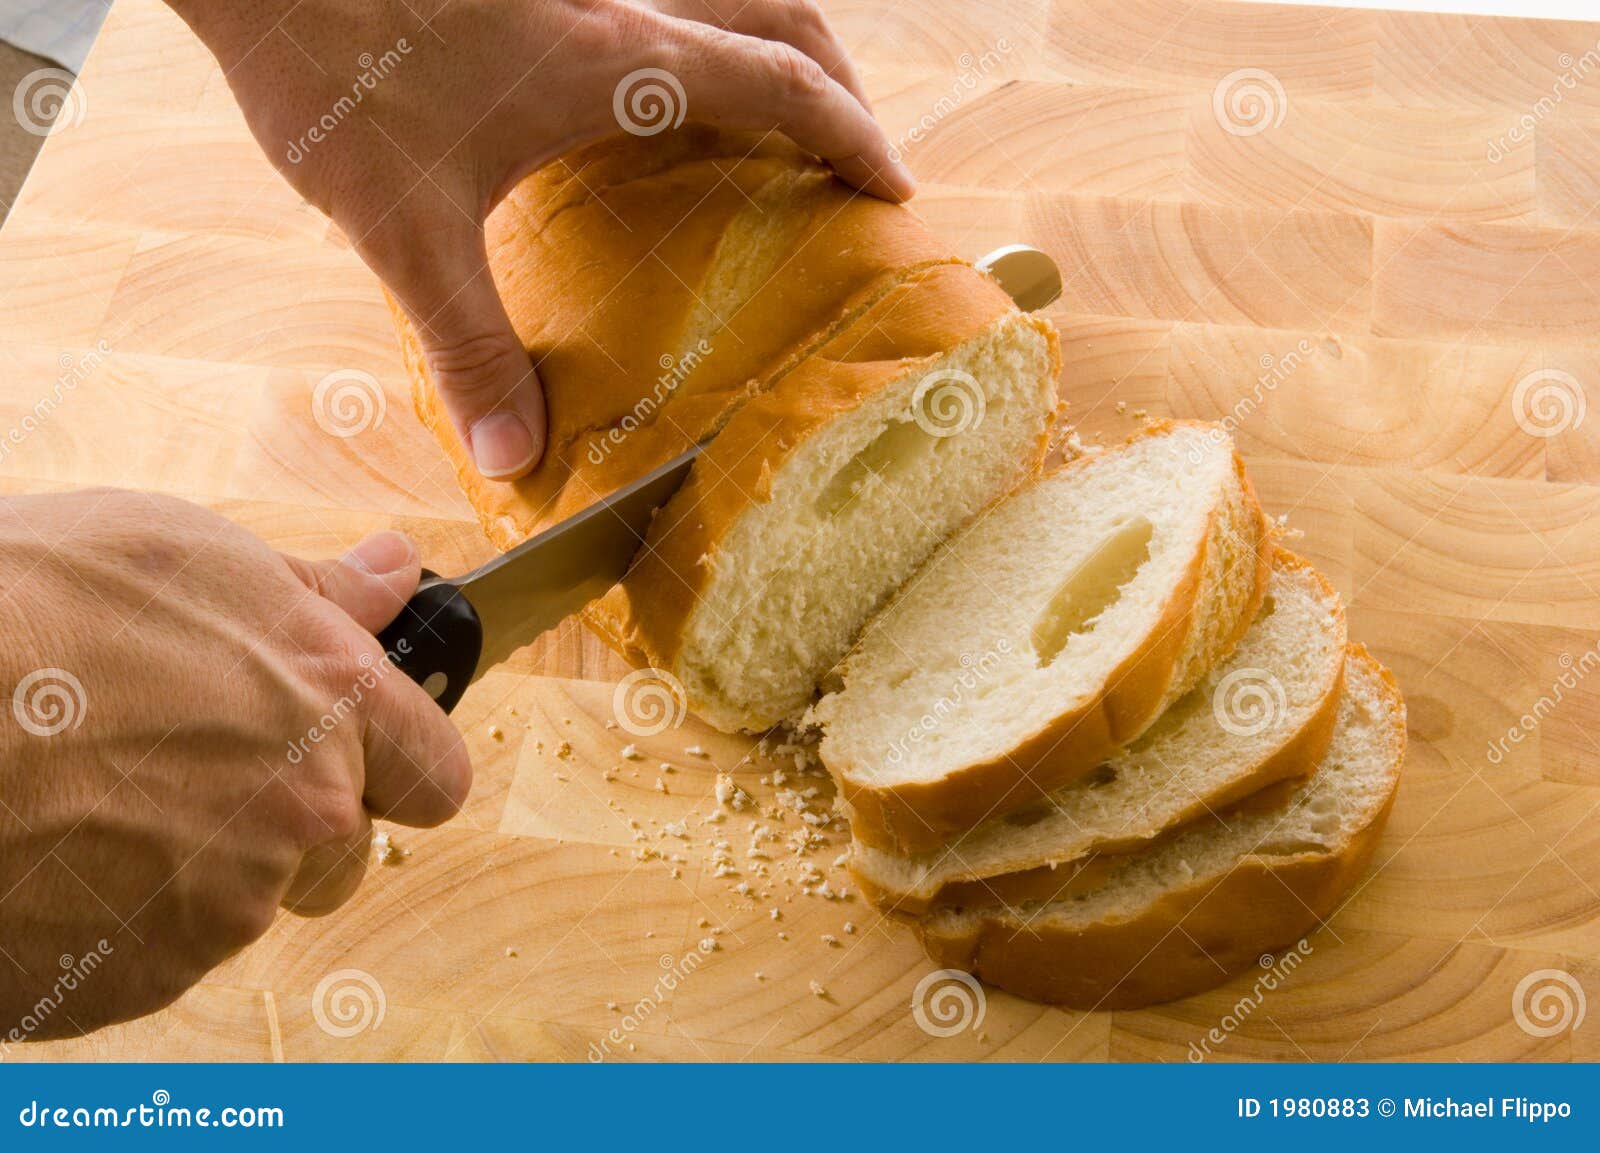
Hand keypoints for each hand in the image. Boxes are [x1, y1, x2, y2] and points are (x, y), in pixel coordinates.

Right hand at [0, 491, 468, 1039]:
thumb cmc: (30, 610)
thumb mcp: (188, 554)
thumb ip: (317, 586)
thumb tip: (399, 574)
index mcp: (333, 704)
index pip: (437, 773)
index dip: (403, 764)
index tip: (369, 754)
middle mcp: (305, 811)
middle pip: (346, 848)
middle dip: (296, 820)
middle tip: (196, 768)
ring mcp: (228, 903)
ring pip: (252, 902)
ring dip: (207, 868)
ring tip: (103, 802)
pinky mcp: (149, 973)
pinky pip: (167, 952)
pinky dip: (128, 918)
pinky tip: (63, 853)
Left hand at [166, 0, 911, 480]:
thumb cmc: (330, 65)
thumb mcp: (408, 225)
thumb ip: (470, 342)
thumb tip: (510, 452)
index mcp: (619, 61)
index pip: (781, 84)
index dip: (850, 137)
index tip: (891, 187)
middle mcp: (618, 3)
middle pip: (780, 13)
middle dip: (835, 83)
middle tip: (849, 154)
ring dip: (770, 47)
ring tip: (776, 123)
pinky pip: (656, 3)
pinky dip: (694, 40)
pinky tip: (649, 100)